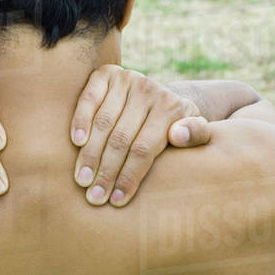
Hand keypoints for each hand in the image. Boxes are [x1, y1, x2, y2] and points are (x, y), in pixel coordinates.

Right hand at [70, 65, 211, 206]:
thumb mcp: (198, 134)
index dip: (129, 176)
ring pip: (103, 122)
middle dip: (106, 171)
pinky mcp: (107, 73)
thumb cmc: (176, 127)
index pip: (145, 149)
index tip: (117, 200)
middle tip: (94, 196)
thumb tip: (177, 135)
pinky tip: (76, 142)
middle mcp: (149, 89)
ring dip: (90, 154)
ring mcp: (127, 79)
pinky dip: (80, 119)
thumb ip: (196, 135)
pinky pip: (89, 98)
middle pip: (121, 139)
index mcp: (172, 107)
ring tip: (82, 180)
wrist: (162, 96)